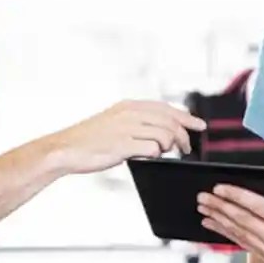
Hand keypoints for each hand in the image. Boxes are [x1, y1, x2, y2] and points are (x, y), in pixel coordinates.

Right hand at [54, 100, 205, 173]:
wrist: (64, 149)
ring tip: (167, 153)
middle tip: (186, 148)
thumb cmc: (88, 140)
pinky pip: (152, 148)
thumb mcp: (113, 121)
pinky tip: (151, 156)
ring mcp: (126, 129)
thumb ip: (135, 122)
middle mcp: (130, 113)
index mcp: (128, 106)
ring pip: (165, 135)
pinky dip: (156, 154)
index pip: (166, 108)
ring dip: (171, 146)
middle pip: (170, 121)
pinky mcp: (122, 145)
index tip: (200, 125)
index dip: (186, 116)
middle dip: (183, 135)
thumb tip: (161, 131)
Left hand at [198, 183, 263, 262]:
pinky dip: (227, 233)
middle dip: (221, 208)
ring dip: (219, 221)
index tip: (219, 188)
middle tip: (203, 198)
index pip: (258, 208)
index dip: (236, 197)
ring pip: (241, 234)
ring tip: (203, 210)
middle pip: (245, 222)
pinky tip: (214, 224)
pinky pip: (244, 243)